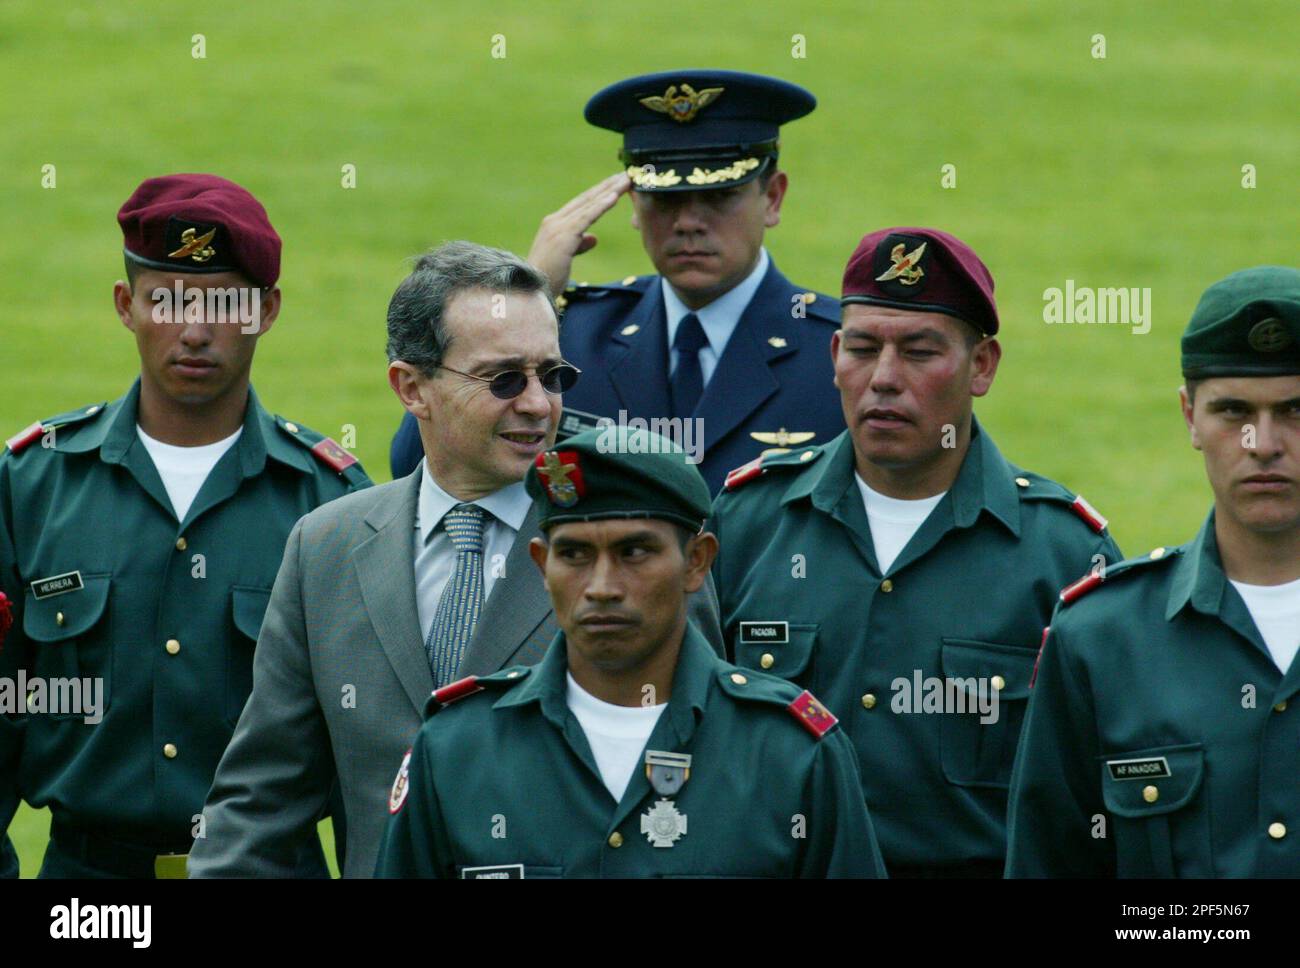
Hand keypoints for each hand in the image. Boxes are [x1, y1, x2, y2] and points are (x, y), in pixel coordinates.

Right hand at [527, 171, 631, 294]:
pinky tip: (614, 196)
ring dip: (609, 191)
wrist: (530, 291)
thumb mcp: (565, 257)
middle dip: (607, 186)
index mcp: (554, 225)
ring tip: (625, 180)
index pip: (581, 204)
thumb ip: (578, 245)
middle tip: (626, 174)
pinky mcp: (564, 236)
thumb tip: (593, 238)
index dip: (598, 193)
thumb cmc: (546, 277)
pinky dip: (601, 205)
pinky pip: (586, 217)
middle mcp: (554, 221)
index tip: (615, 183)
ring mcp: (558, 227)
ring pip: (589, 204)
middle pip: (586, 199)